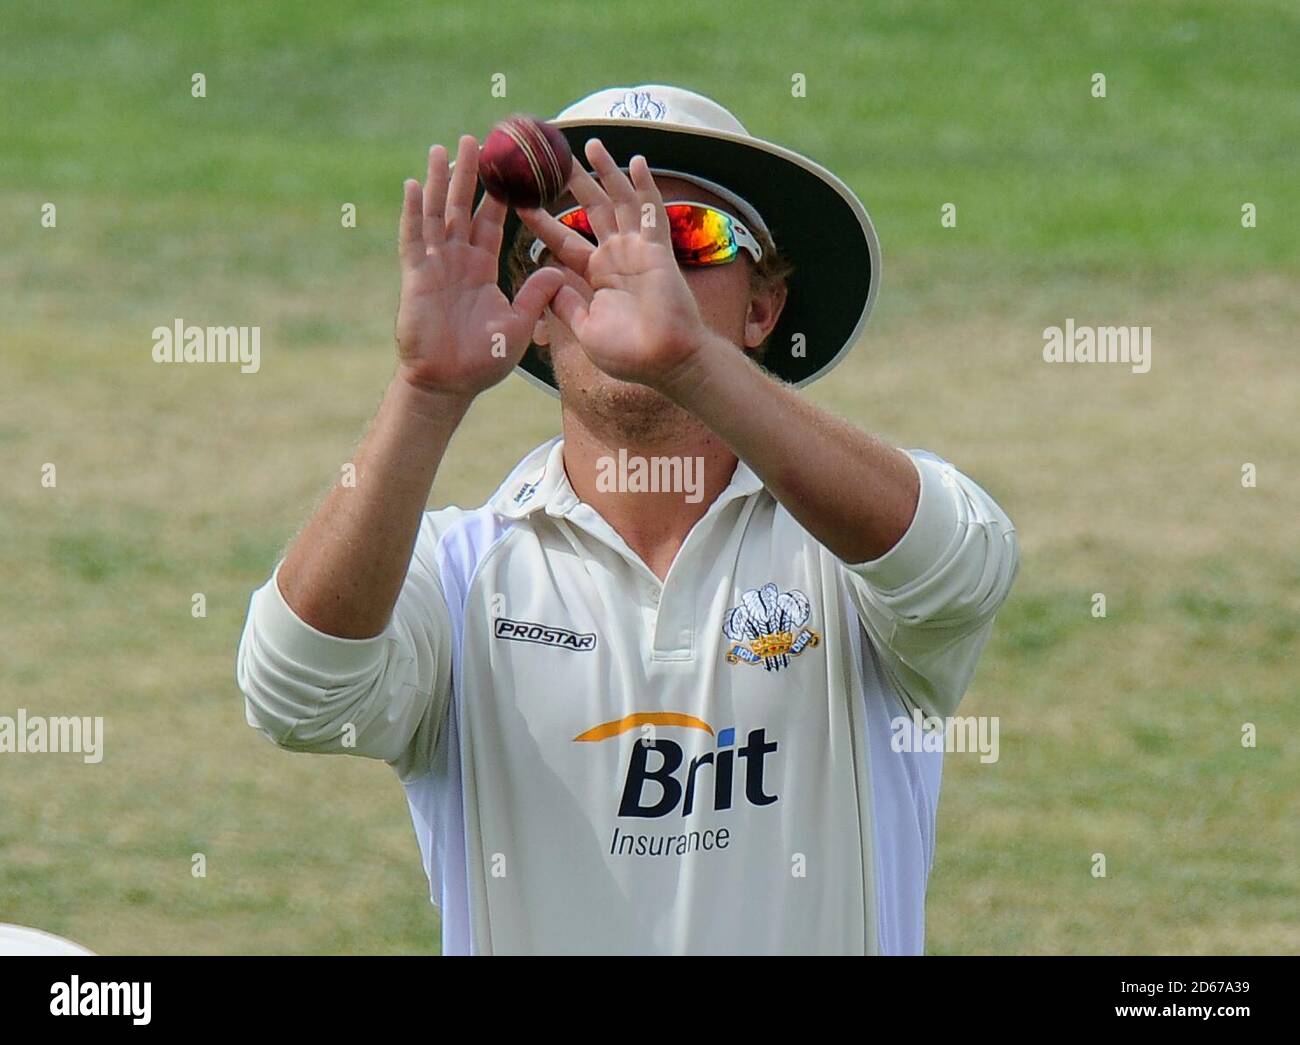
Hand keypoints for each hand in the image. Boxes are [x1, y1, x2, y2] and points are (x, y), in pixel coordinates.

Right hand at [395, 136, 564, 397]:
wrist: (449, 384)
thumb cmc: (483, 361)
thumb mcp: (519, 326)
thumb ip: (536, 296)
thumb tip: (557, 270)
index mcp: (483, 268)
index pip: (493, 222)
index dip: (501, 195)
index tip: (511, 167)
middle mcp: (458, 261)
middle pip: (464, 207)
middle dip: (470, 174)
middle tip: (478, 140)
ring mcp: (435, 265)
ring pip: (437, 214)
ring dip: (438, 181)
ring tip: (443, 148)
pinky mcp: (416, 276)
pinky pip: (413, 238)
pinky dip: (412, 212)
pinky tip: (413, 185)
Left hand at [516, 140, 712, 389]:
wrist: (666, 362)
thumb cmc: (629, 354)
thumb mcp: (585, 330)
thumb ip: (567, 304)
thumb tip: (547, 282)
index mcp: (596, 275)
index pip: (563, 240)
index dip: (542, 221)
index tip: (520, 199)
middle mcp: (616, 256)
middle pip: (591, 209)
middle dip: (573, 182)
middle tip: (554, 155)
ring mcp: (638, 250)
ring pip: (619, 201)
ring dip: (606, 173)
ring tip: (591, 145)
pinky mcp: (658, 251)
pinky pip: (652, 213)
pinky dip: (646, 187)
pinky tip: (637, 162)